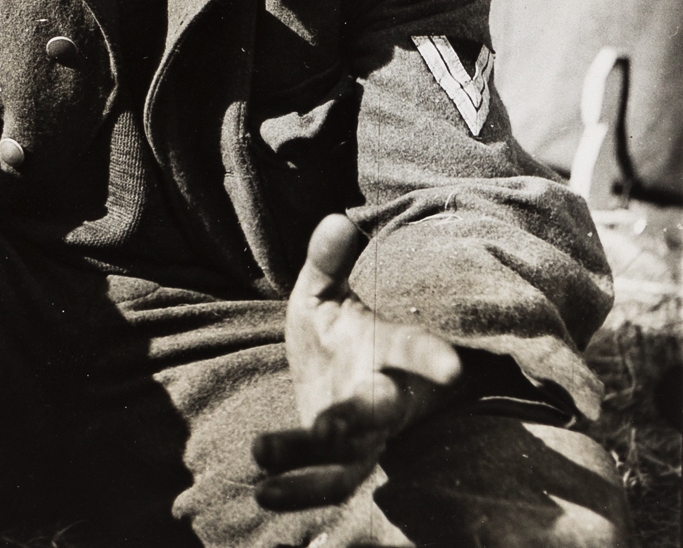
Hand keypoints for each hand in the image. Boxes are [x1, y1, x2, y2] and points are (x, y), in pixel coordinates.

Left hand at [254, 214, 460, 511]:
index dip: (431, 358)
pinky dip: (296, 492)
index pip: (413, 350)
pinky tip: (261, 494)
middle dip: (358, 420)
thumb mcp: (324, 291)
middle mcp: (384, 397)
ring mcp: (367, 436)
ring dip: (309, 464)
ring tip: (262, 453)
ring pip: (349, 459)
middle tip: (330, 427)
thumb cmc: (335, 327)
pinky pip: (327, 486)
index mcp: (387, 349)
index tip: (451, 368)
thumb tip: (335, 219)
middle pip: (381, 412)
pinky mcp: (344, 462)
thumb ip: (327, 260)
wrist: (331, 371)